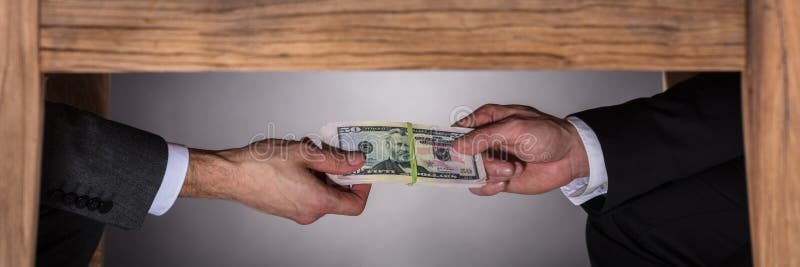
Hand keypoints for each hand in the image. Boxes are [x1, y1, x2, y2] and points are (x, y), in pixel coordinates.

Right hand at [180, 139, 370, 224]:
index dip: (363, 186)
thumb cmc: (260, 165)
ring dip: (320, 168)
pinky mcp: (285, 207)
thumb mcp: (305, 153)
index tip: (361, 169)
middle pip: (338, 194)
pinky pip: (307, 191)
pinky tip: (296, 156)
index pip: (355, 204)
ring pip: (321, 190)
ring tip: (307, 148)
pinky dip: (308, 174)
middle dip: (338, 170)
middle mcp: (309, 212)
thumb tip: (357, 162)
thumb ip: (336, 159)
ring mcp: (296, 212)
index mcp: (317, 202)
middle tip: (331, 149)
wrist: (229, 175)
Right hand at [452, 104, 588, 195]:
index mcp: (488, 119)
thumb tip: (458, 145)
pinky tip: (504, 183)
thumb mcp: (516, 128)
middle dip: (481, 161)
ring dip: (492, 173)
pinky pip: (480, 186)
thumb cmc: (548, 134)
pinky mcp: (498, 177)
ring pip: (473, 171)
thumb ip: (485, 136)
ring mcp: (492, 159)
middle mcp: (486, 139)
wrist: (570, 157)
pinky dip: (489, 187)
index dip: (451, 141)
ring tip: (514, 169)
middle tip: (502, 164)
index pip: (458, 129)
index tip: (451, 152)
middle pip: (464, 154)